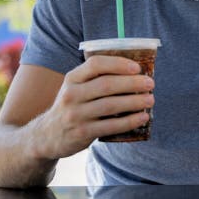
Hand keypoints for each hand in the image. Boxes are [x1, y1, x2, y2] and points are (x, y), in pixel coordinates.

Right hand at [37, 55, 153, 159]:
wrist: (47, 135)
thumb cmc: (72, 106)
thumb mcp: (75, 88)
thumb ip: (96, 79)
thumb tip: (133, 72)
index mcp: (72, 78)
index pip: (95, 64)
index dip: (118, 64)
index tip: (137, 67)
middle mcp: (72, 94)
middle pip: (106, 85)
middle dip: (132, 83)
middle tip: (150, 83)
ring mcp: (76, 114)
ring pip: (110, 105)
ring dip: (134, 102)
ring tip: (150, 99)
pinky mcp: (82, 132)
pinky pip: (110, 126)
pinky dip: (129, 121)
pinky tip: (142, 117)